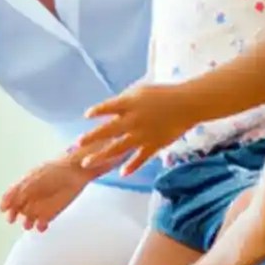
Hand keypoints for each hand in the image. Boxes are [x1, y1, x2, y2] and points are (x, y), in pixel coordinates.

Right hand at [0, 157, 91, 231]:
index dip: (6, 203)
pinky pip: (42, 224)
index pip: (11, 196)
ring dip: (27, 223)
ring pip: (28, 218)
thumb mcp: (33, 179)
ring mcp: (41, 206)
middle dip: (13, 215)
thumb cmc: (53, 171)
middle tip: (11, 219)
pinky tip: (42, 226)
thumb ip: (20, 191)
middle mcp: (31, 196)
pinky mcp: (52, 213)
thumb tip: (8, 202)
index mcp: (24, 185)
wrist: (74, 172)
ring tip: (28, 224)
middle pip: (18, 209)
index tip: (3, 209)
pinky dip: (41, 227)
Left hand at [78, 83, 198, 174]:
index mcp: (130, 103)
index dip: (98, 111)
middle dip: (92, 138)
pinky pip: (140, 158)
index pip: (109, 107)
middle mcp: (133, 119)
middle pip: (108, 130)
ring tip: (87, 163)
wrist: (188, 104)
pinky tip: (121, 173)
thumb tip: (110, 109)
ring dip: (102, 156)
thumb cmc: (163, 94)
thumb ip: (124, 101)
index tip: (86, 115)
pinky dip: (132, 166)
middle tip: (77, 144)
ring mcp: (143, 134)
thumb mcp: (140, 91)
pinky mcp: (154, 145)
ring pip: (119, 147)